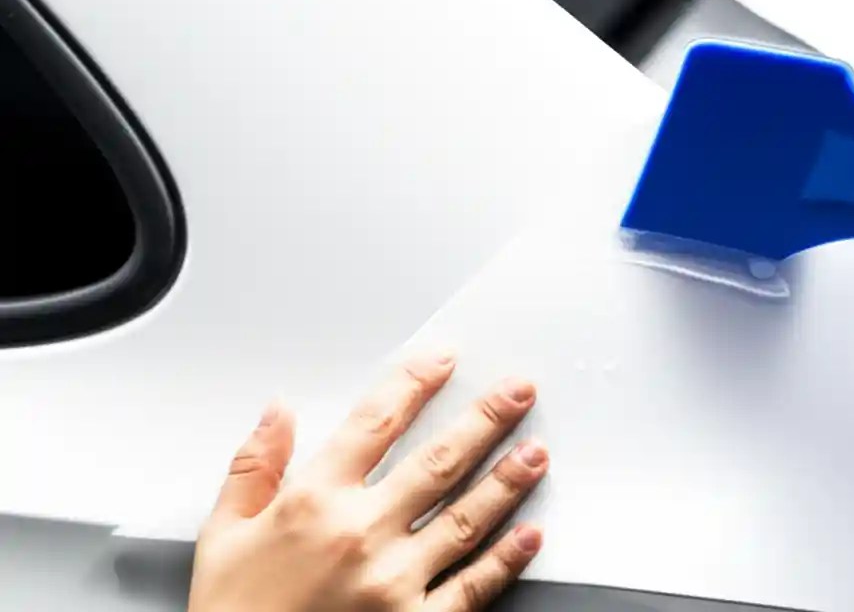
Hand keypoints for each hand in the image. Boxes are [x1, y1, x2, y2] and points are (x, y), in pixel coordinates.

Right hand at [188, 352, 548, 611]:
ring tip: (536, 452)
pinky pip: (472, 586)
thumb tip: (277, 412)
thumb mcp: (223, 536)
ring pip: (466, 518)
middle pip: (437, 461)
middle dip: (485, 420)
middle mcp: (360, 535)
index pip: (375, 423)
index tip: (443, 360)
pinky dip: (505, 559)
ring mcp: (393, 581)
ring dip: (507, 480)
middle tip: (518, 393)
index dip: (414, 383)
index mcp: (313, 502)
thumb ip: (254, 467)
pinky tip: (529, 534)